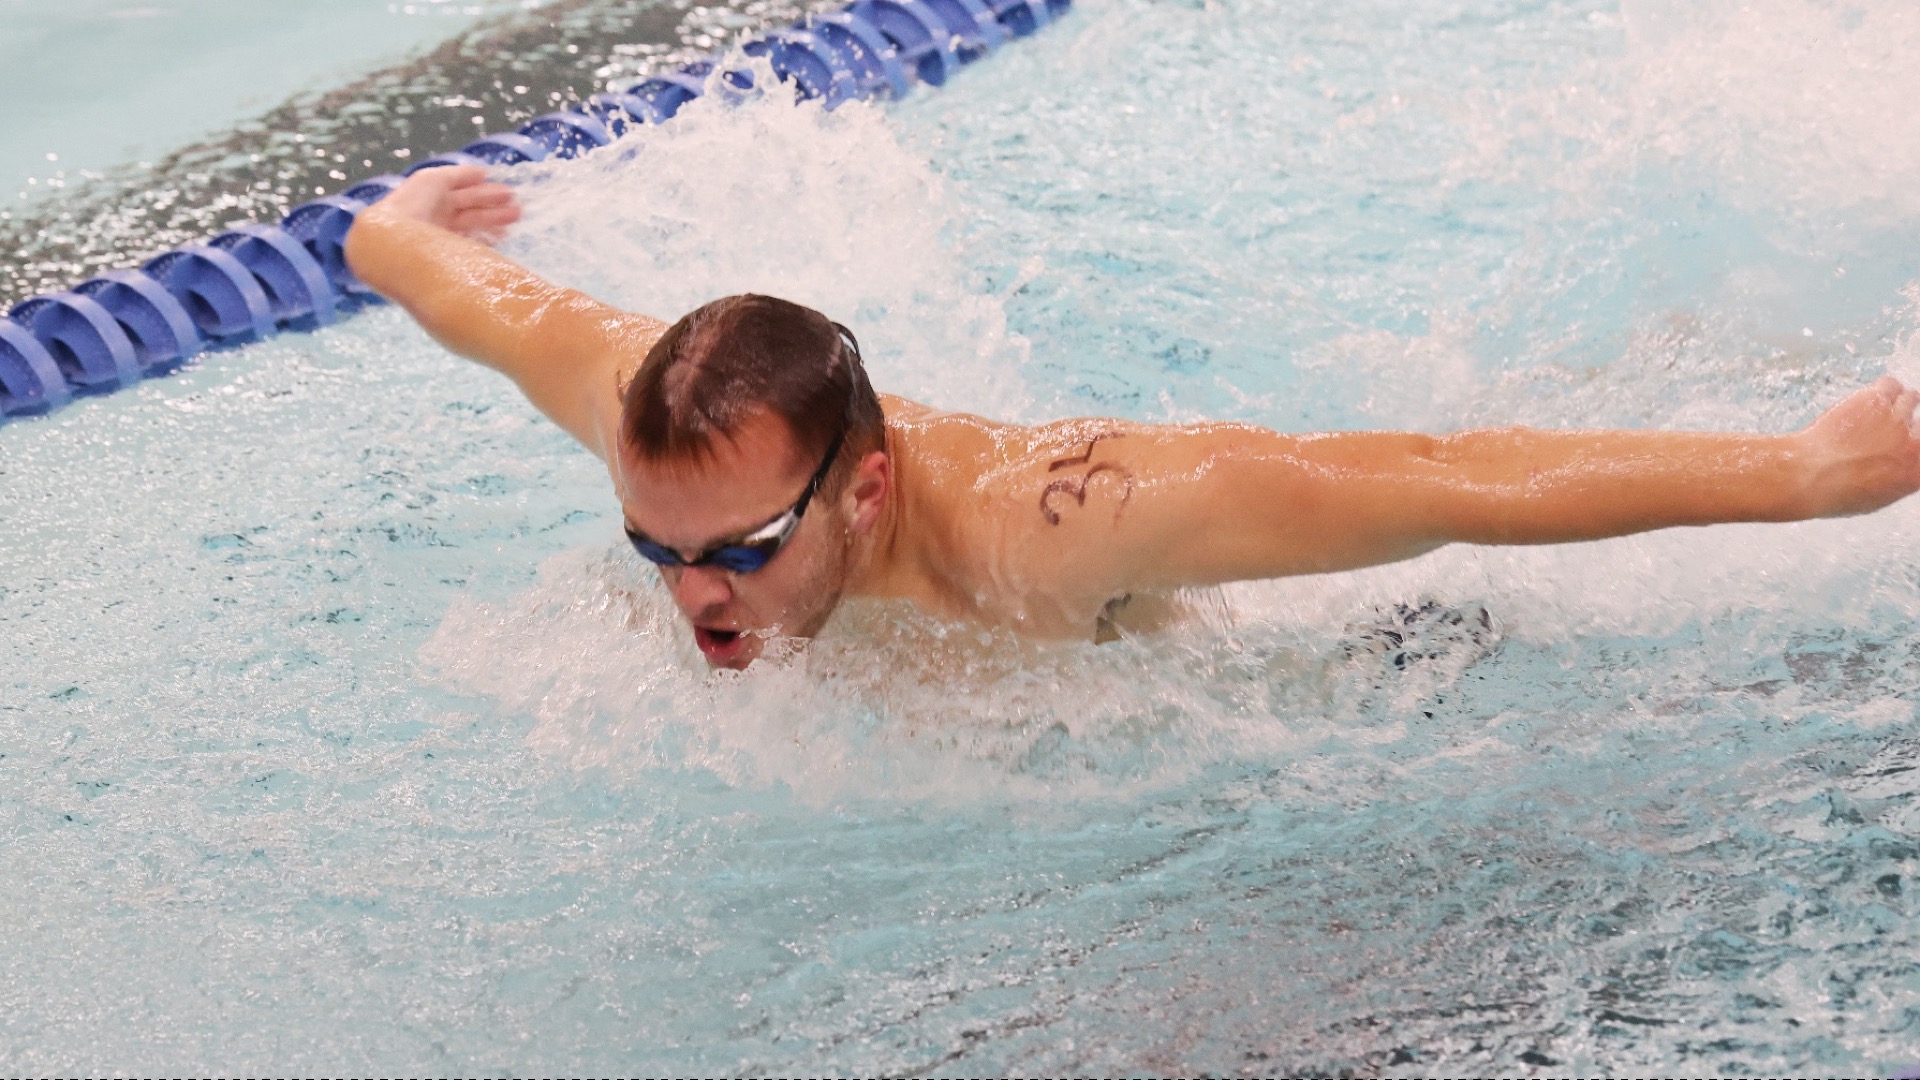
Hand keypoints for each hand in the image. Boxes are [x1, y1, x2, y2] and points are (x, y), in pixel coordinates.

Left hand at [366, 164, 520, 241]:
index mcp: (436, 195)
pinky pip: (470, 243)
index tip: (510, 193)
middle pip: (473, 208)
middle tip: (520, 209)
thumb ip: (460, 174)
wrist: (394, 237)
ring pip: (475, 224)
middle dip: (496, 207)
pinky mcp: (446, 251)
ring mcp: (443, 233)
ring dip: (496, 222)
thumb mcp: (435, 179)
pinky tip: (500, 238)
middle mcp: (440, 214)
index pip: (467, 193)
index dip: (488, 191)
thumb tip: (483, 172)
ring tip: (516, 220)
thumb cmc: (412, 203)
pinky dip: (486, 240)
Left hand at [1796, 376, 1919, 516]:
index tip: (1907, 441)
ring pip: (1910, 398)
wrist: (1811, 475)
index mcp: (1918, 471)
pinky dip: (1883, 389)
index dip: (1914, 441)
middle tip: (1885, 430)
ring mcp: (1897, 418)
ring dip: (1895, 404)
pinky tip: (1869, 398)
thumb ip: (1898, 476)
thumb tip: (1899, 465)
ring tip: (1875, 412)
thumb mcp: (1878, 496)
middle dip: (1905, 426)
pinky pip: (1890, 384)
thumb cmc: (1836, 492)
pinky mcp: (1876, 400)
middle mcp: (1916, 443)